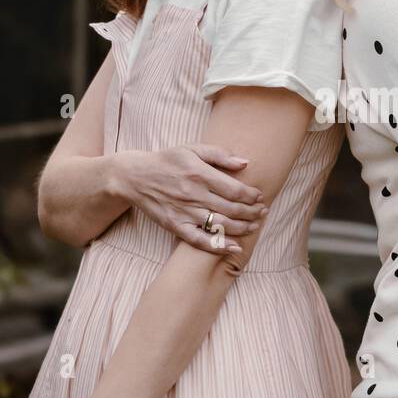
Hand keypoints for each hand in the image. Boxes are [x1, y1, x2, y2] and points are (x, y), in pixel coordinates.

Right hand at [118, 145, 268, 250]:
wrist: (135, 177)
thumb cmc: (167, 160)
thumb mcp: (192, 149)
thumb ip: (219, 155)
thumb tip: (245, 163)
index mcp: (199, 174)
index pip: (234, 189)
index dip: (251, 196)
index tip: (259, 197)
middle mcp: (193, 194)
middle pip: (231, 209)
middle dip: (251, 212)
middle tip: (263, 212)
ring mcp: (184, 212)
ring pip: (220, 225)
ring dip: (241, 228)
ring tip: (254, 226)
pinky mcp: (175, 226)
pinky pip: (199, 240)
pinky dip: (218, 246)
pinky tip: (234, 247)